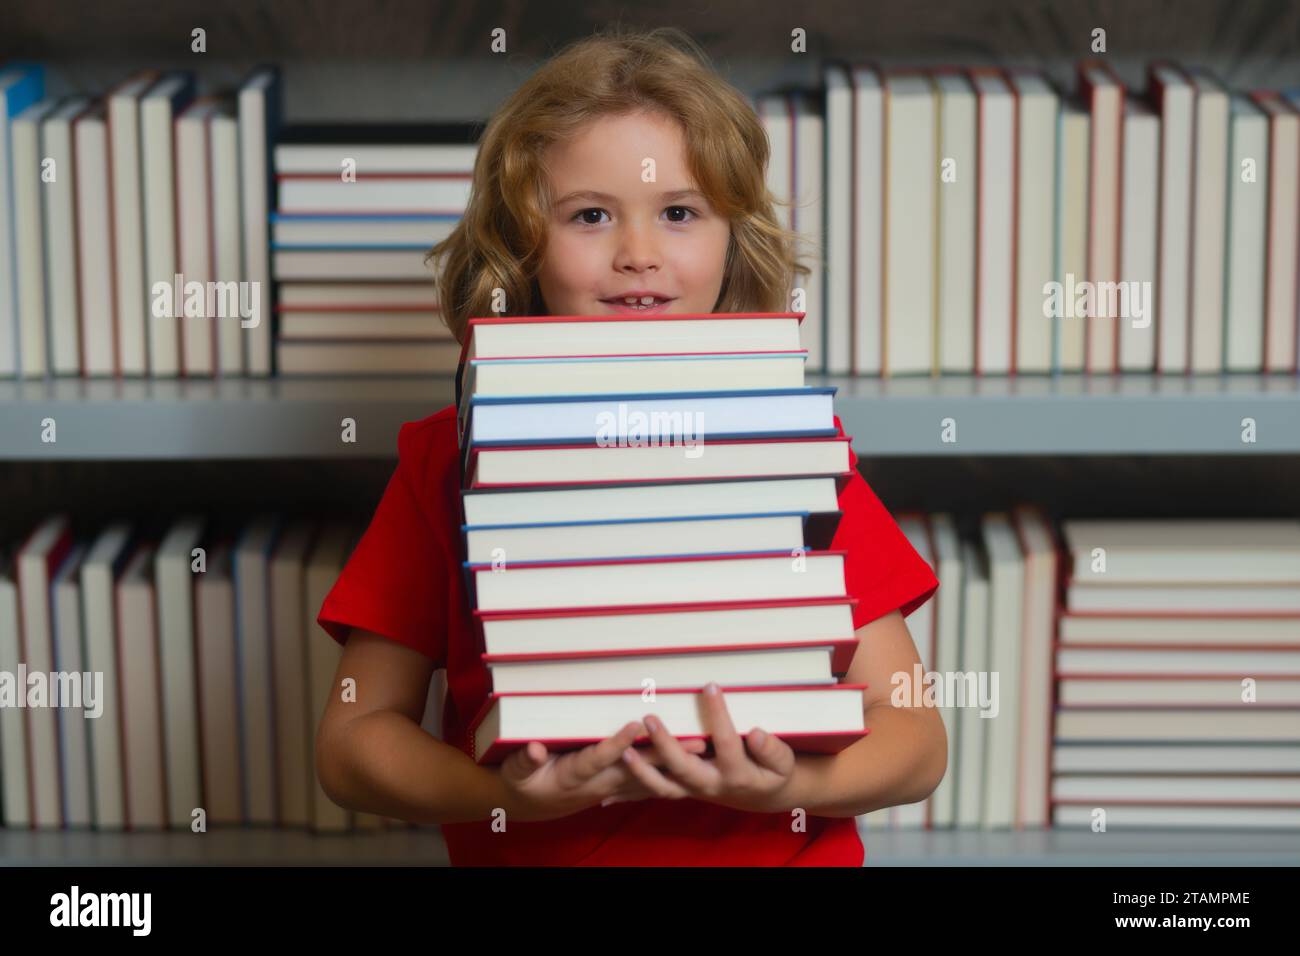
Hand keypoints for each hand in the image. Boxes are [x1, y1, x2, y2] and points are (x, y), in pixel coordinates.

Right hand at [497, 720, 707, 822]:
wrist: (534, 804)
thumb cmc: (524, 780)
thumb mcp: (516, 770)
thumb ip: (526, 759)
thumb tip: (535, 749)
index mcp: (574, 775)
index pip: (599, 758)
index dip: (618, 743)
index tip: (636, 724)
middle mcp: (599, 783)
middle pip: (637, 767)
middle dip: (666, 753)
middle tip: (693, 739)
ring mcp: (613, 786)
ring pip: (650, 774)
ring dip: (675, 762)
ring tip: (703, 746)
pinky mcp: (620, 787)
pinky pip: (650, 780)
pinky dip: (670, 772)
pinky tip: (690, 760)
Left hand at [616, 683, 797, 813]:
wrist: (763, 796)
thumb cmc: (773, 772)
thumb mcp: (783, 763)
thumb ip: (772, 750)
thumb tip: (757, 733)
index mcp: (738, 775)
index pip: (727, 743)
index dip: (719, 715)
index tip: (710, 685)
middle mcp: (711, 785)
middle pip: (685, 769)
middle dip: (665, 746)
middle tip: (649, 717)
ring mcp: (693, 790)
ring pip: (664, 787)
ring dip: (642, 771)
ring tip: (624, 751)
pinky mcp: (682, 790)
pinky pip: (655, 791)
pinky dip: (634, 786)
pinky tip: (612, 779)